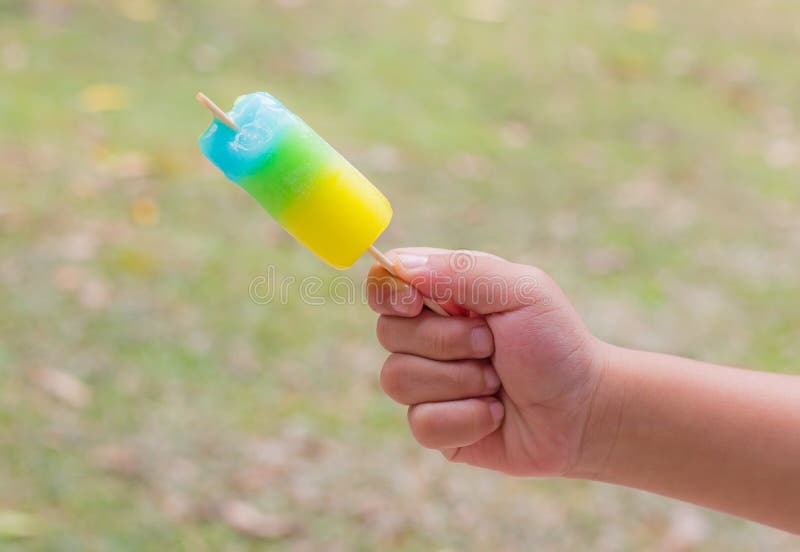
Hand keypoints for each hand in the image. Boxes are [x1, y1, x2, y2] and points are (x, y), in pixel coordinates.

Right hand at [367, 248, 607, 475]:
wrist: (584, 410)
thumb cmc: (556, 342)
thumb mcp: (521, 291)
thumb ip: (462, 270)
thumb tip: (400, 266)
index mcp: (441, 295)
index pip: (384, 282)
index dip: (389, 292)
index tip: (416, 303)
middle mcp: (426, 336)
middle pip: (387, 332)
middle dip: (446, 342)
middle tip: (492, 345)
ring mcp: (427, 383)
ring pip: (397, 379)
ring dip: (459, 382)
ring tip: (497, 382)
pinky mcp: (434, 426)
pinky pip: (421, 422)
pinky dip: (467, 417)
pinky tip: (494, 415)